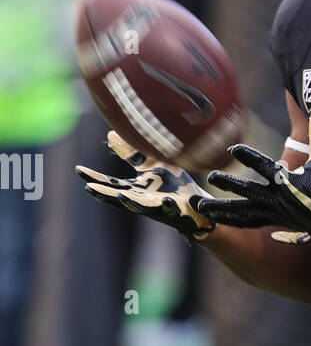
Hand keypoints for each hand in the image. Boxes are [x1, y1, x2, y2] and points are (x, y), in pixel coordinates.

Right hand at [76, 132, 213, 242]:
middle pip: (119, 197)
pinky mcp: (175, 211)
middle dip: (104, 194)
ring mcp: (157, 207)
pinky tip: (166, 200)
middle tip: (89, 188)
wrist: (197, 205)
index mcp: (135, 189)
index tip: (78, 170)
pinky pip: (170, 208)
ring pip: (141, 207)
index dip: (95, 178)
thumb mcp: (151, 165)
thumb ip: (133, 154)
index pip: (111, 184)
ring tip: (120, 196)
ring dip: (130, 202)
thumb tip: (110, 134)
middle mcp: (142, 200)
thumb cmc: (173, 186)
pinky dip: (167, 205)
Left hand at [197, 106, 310, 242]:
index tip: (234, 149)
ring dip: (219, 210)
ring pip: (242, 213)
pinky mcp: (274, 220)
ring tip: (197, 206)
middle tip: (211, 177)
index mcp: (290, 182)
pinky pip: (247, 222)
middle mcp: (279, 199)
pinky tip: (214, 218)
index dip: (249, 157)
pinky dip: (230, 220)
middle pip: (249, 192)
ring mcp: (275, 212)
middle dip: (230, 185)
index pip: (266, 167)